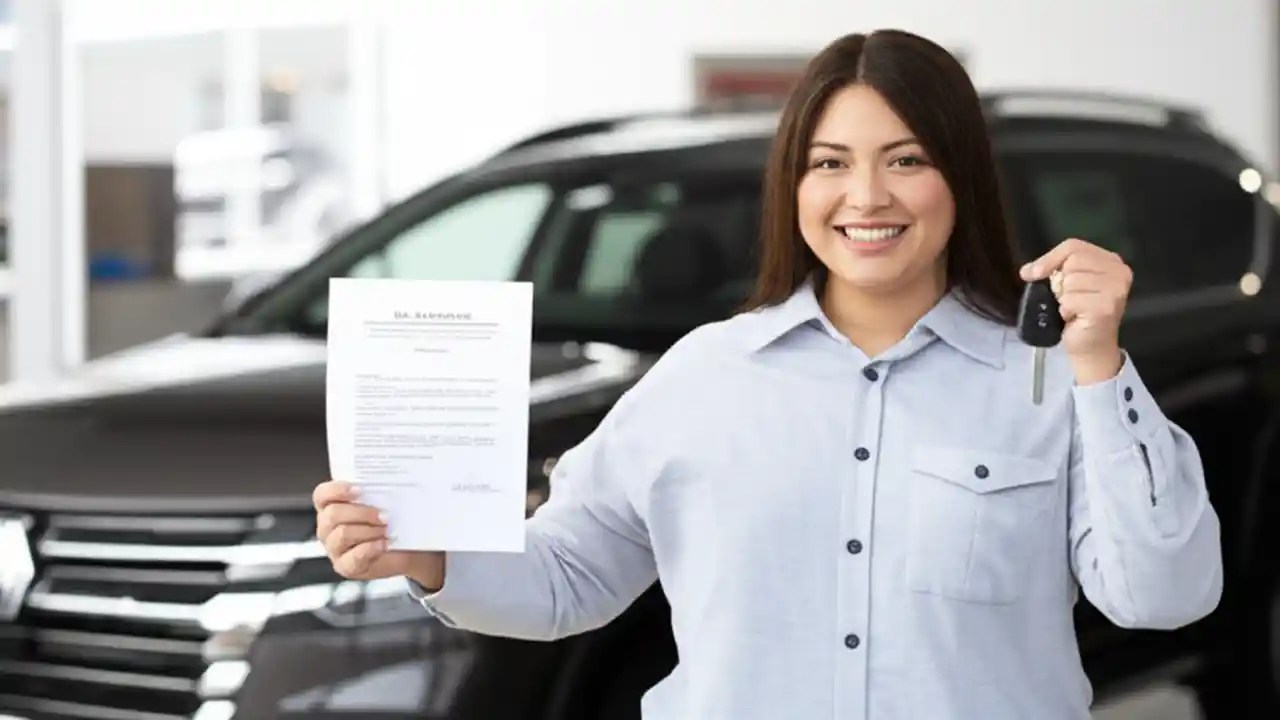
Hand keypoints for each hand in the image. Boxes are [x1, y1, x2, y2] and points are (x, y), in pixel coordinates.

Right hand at [313, 480, 445, 586]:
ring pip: (342, 535)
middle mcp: (327, 526)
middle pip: (333, 515)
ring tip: (386, 530)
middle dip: (362, 513)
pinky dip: (370, 549)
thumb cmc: (390, 521)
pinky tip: (383, 544)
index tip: (360, 490)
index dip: (337, 490)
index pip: (322, 494)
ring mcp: (333, 548)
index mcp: (331, 506)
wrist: (404, 549)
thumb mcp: (382, 502)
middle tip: (383, 515)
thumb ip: (376, 492)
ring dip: (368, 531)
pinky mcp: (344, 566)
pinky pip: (353, 558)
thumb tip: (388, 483)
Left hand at [1020, 237, 1128, 383]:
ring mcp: (1115, 290)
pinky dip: (1066, 310)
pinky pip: (1070, 300)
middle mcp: (1119, 272)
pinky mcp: (1106, 307)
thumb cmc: (1078, 313)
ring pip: (1071, 281)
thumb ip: (1052, 269)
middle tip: (1068, 299)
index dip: (1050, 258)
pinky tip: (1075, 317)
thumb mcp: (1066, 283)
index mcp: (1111, 261)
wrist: (1091, 347)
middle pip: (1073, 262)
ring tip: (1074, 309)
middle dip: (1061, 282)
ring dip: (1064, 299)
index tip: (1033, 273)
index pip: (1073, 246)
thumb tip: (1027, 271)